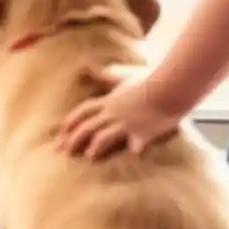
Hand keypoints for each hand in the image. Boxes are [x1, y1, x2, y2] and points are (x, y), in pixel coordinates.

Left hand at [57, 72, 183, 159]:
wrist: (168, 85)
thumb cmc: (148, 80)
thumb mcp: (123, 78)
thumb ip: (108, 77)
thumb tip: (92, 68)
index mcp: (108, 101)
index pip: (82, 112)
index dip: (69, 122)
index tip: (60, 133)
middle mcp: (113, 113)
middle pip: (87, 127)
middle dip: (73, 140)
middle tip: (65, 152)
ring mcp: (127, 123)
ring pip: (103, 137)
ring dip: (94, 148)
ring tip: (89, 157)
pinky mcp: (143, 132)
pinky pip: (135, 145)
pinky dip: (132, 153)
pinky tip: (128, 160)